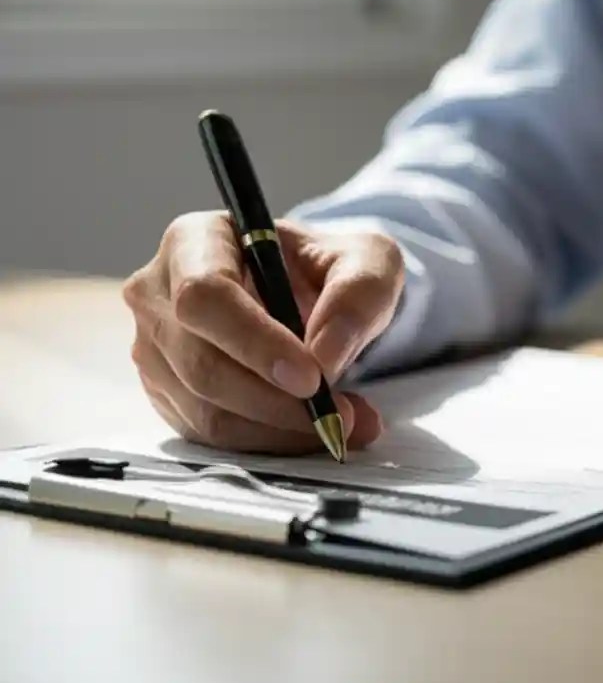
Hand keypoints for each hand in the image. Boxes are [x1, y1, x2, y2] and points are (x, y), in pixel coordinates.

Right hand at [123, 211, 404, 451]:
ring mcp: (156, 349)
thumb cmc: (330, 269)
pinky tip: (313, 430)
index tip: (312, 377)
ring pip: (207, 410)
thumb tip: (325, 357)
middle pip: (201, 363)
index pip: (204, 296)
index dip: (254, 342)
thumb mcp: (367, 262)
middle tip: (341, 413)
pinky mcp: (169, 395)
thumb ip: (357, 296)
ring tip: (344, 422)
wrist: (315, 297)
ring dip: (280, 428)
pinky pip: (212, 435)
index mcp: (195, 241)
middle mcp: (159, 295)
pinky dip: (269, 441)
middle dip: (276, 401)